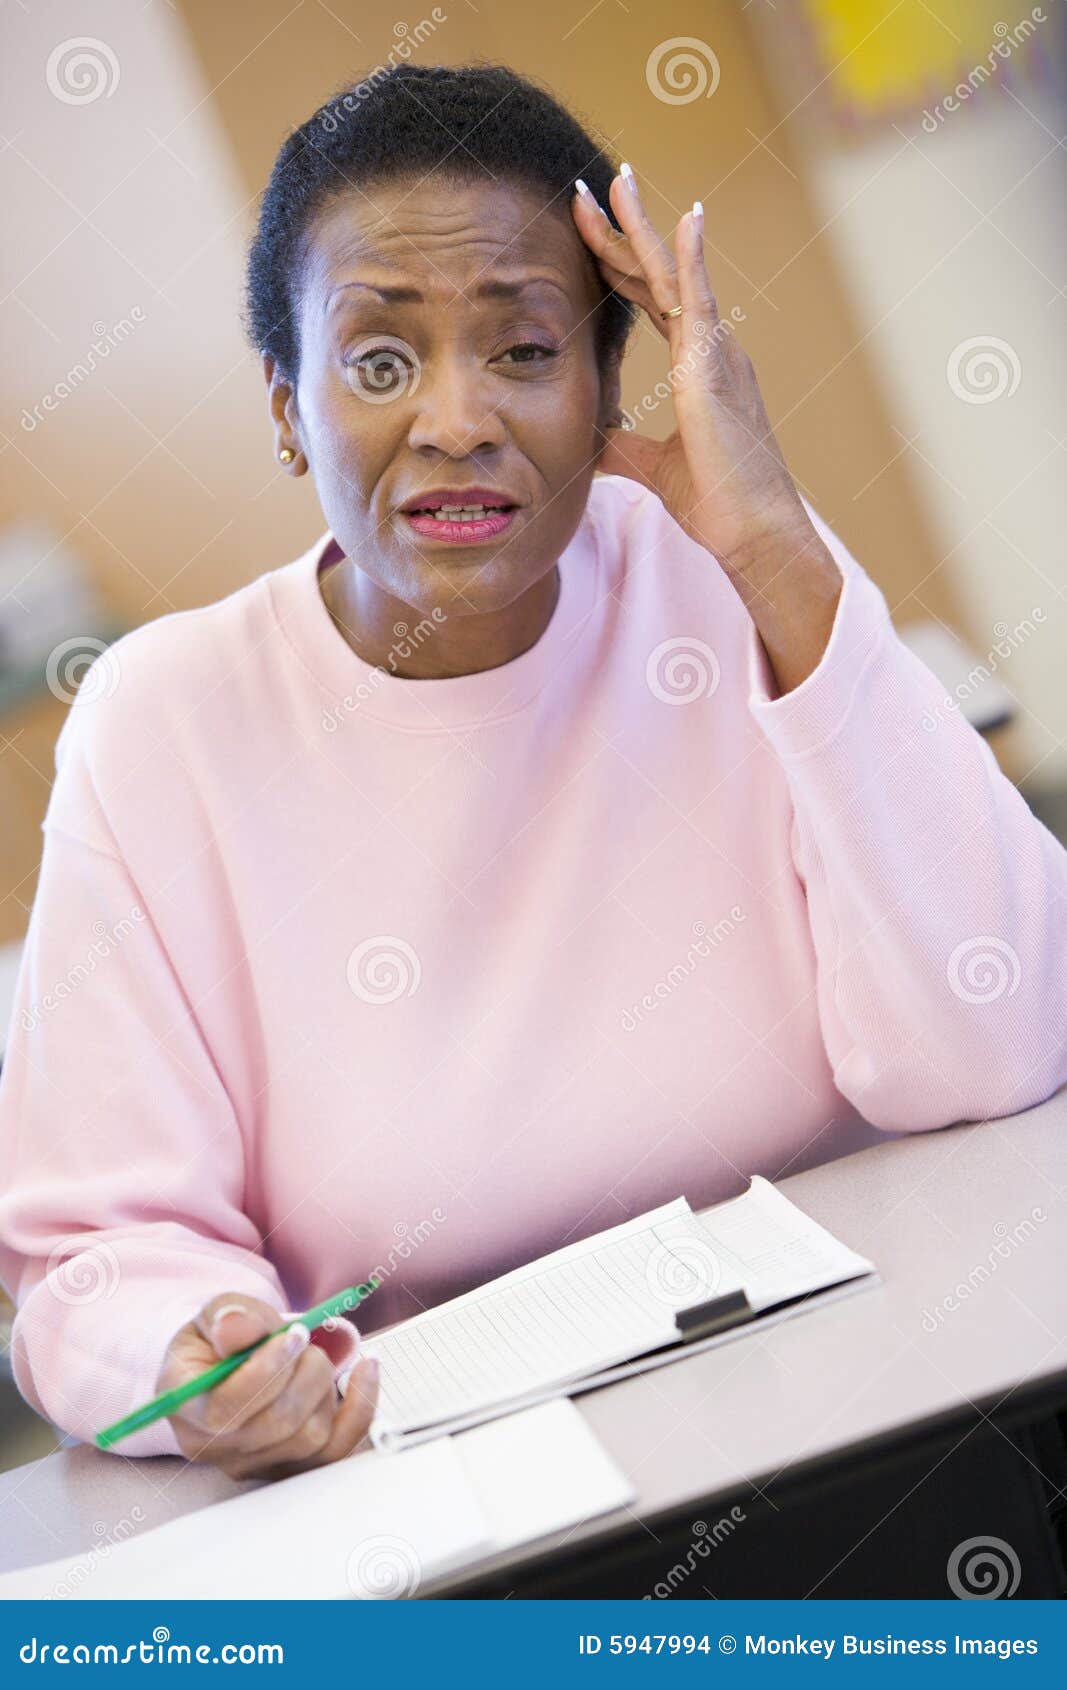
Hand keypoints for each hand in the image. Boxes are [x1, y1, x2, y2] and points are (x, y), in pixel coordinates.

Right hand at [158, 1292, 378, 1480]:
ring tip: (311, 1357)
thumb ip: (228, 1316)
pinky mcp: (290, 1467)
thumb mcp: (215, 1314)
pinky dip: (359, 1408)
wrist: (228, 1363)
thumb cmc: (220, 1339)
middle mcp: (213, 1446)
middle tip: (305, 1337)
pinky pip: (338, 1451)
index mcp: (185, 1404)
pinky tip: (365, 1371)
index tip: (294, 1334)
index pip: (227, 1410)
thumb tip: (237, 1326)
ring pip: (310, 1436)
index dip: (268, 1371)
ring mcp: (252, 1464)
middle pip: (277, 1424)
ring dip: (324, 1386)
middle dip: (306, 1371)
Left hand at [572, 165, 843, 695]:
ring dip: (642, 226)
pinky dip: (691, 256)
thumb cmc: (717, 503)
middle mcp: (711, 347)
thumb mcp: (650, 467)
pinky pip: (700, 300)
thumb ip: (621, 445)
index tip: (588, 230)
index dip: (618, 263)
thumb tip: (590, 436)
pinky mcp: (714, 367)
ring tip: (617, 180)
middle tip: (588, 188)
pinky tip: (685, 217)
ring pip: (671, 274)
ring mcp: (716, 351)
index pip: (650, 299)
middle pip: (655, 275)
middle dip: (620, 231)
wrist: (752, 532)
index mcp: (698, 366)